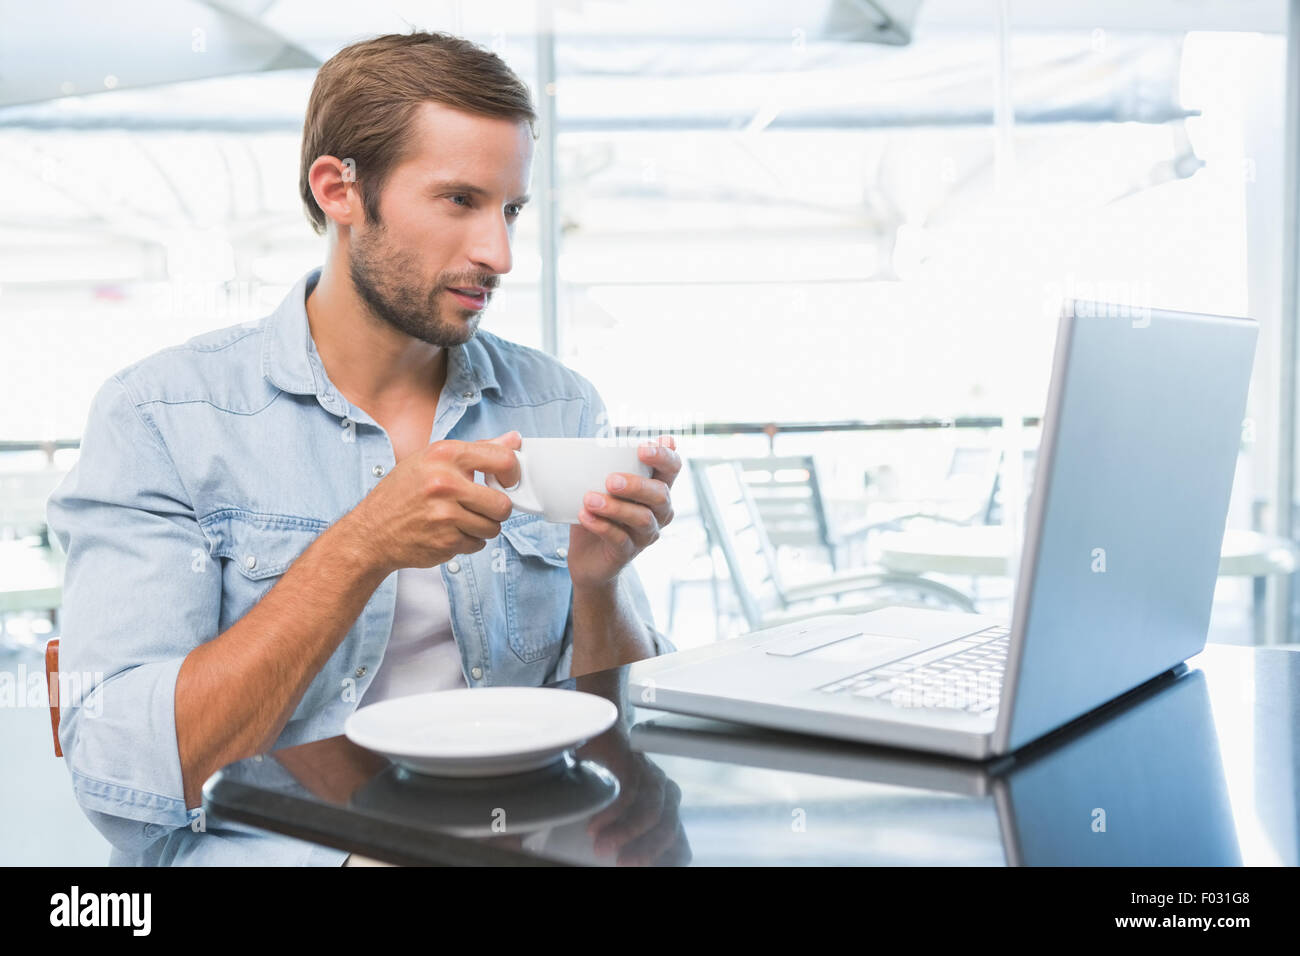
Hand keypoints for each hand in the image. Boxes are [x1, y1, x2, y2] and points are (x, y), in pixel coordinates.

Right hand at [341, 431, 521, 574]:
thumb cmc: (402, 493)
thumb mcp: (432, 459)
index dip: (512, 474)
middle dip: (495, 509)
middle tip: (480, 507)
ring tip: (459, 519)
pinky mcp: (445, 541)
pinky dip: (467, 541)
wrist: (371, 532)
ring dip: (481, 527)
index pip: (503, 461)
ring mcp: (445, 515)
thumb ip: (476, 450)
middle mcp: (445, 483)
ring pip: (493, 527)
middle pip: (502, 504)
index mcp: (443, 455)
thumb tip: (514, 440)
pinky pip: (477, 544)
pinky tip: (447, 532)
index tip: (507, 481)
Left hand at [568, 435, 679, 588]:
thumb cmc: (598, 515)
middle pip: (661, 495)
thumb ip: (605, 467)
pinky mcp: (628, 553)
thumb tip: (595, 443)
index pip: (672, 468)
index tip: (642, 448)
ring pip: (642, 518)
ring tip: (589, 499)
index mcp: (656, 488)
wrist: (586, 558)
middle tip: (610, 480)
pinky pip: (620, 539)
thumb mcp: (601, 488)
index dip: (663, 456)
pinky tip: (585, 516)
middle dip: (637, 485)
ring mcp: (646, 534)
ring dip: (615, 507)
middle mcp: (659, 511)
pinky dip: (601, 526)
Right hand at [579, 732, 690, 865]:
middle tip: (621, 864)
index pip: (680, 848)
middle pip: (668, 832)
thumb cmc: (610, 783)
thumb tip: (614, 861)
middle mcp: (667, 796)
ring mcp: (653, 777)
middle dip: (645, 853)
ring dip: (625, 834)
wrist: (601, 738)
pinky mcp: (635, 762)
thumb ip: (628, 839)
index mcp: (668, 814)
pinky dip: (612, 813)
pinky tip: (594, 826)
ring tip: (601, 847)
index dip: (665, 862)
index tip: (637, 868)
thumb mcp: (622, 818)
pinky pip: (630, 792)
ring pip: (651, 813)